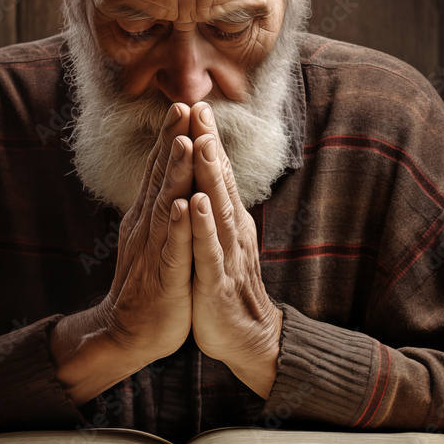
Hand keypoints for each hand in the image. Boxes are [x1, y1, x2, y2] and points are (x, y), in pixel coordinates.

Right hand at [95, 103, 195, 362]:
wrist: (129, 332)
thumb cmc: (150, 282)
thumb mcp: (156, 236)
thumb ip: (161, 204)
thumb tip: (170, 173)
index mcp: (149, 216)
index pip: (159, 170)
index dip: (170, 137)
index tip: (183, 103)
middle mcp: (147, 226)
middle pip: (160, 177)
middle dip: (172, 141)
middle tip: (181, 105)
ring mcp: (154, 250)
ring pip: (166, 205)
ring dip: (174, 174)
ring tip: (183, 143)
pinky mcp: (163, 277)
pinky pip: (172, 248)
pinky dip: (178, 226)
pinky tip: (184, 206)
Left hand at [187, 102, 282, 397]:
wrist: (247, 339)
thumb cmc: (227, 286)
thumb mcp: (222, 241)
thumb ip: (218, 207)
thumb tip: (211, 174)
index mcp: (228, 221)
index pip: (218, 174)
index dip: (208, 140)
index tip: (197, 105)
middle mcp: (232, 232)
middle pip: (221, 182)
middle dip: (210, 144)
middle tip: (200, 108)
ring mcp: (227, 256)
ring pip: (218, 209)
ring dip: (210, 175)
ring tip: (203, 143)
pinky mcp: (217, 282)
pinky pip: (209, 250)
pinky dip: (203, 226)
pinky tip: (196, 203)